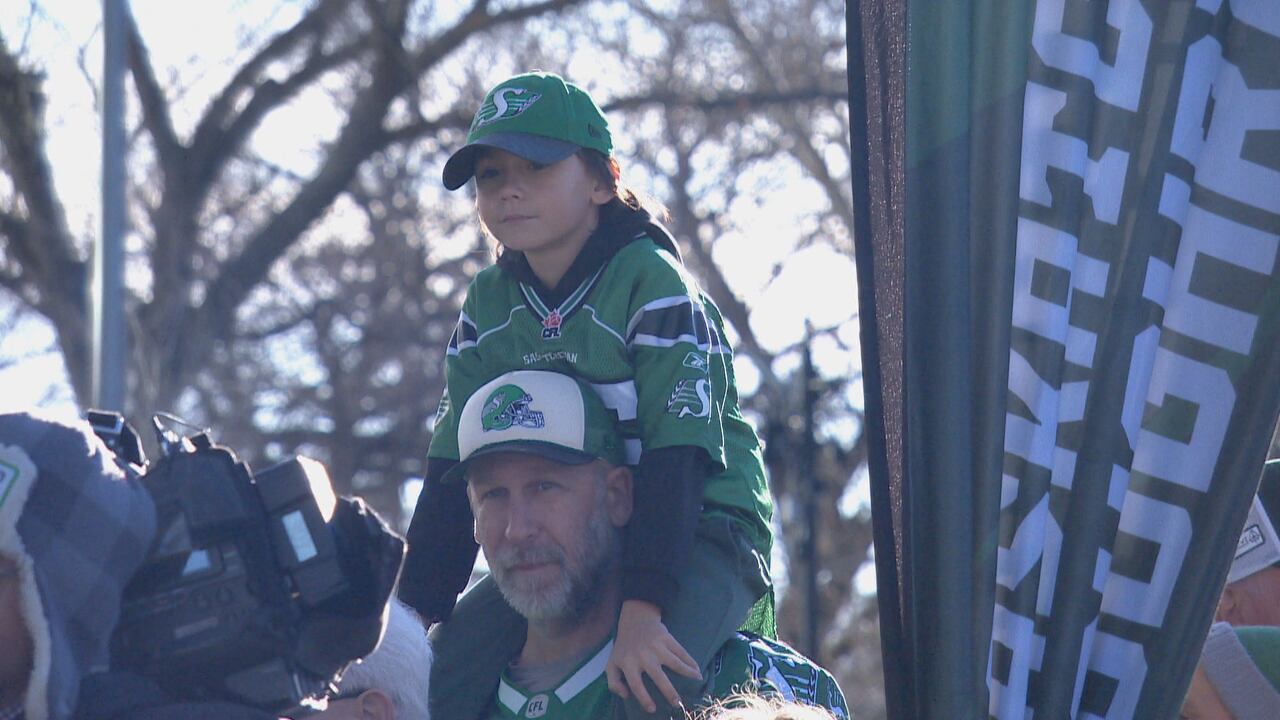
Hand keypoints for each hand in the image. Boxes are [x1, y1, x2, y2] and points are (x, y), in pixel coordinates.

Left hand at [606, 599, 702, 713]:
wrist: (635, 620)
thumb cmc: (625, 648)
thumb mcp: (612, 664)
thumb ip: (613, 683)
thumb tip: (626, 696)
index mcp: (628, 663)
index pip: (636, 684)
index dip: (644, 698)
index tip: (653, 709)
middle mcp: (643, 655)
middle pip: (658, 677)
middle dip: (669, 691)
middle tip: (677, 703)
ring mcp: (656, 646)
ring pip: (675, 663)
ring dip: (687, 673)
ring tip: (696, 683)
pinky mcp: (666, 638)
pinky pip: (681, 652)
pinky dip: (690, 662)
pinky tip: (697, 671)